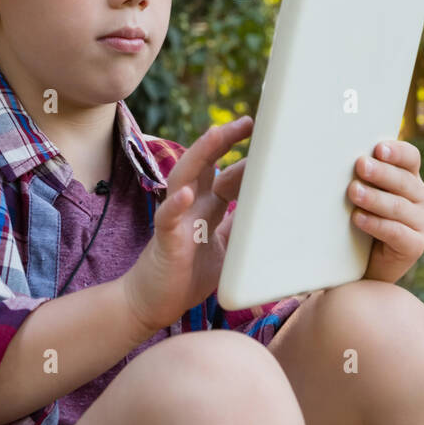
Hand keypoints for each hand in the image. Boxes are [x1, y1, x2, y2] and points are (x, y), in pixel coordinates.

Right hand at [122, 116, 251, 338]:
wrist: (154, 302)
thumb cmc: (188, 273)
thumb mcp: (225, 248)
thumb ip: (238, 227)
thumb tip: (269, 214)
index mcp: (205, 207)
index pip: (224, 174)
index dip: (243, 159)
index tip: (266, 139)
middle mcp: (190, 206)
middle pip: (203, 164)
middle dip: (222, 140)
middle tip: (247, 122)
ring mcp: (176, 221)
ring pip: (183, 180)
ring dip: (199, 156)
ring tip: (215, 136)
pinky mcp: (165, 241)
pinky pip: (167, 220)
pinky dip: (175, 206)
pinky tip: (185, 195)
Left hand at [348, 140, 423, 283]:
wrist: (366, 262)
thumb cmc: (362, 216)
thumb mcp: (365, 191)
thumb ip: (363, 174)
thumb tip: (336, 154)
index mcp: (411, 177)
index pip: (410, 158)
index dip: (397, 152)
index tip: (378, 149)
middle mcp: (422, 197)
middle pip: (404, 181)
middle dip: (381, 173)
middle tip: (360, 166)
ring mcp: (423, 222)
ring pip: (399, 206)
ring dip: (375, 198)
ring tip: (353, 191)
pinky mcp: (416, 245)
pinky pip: (396, 232)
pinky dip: (376, 224)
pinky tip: (357, 218)